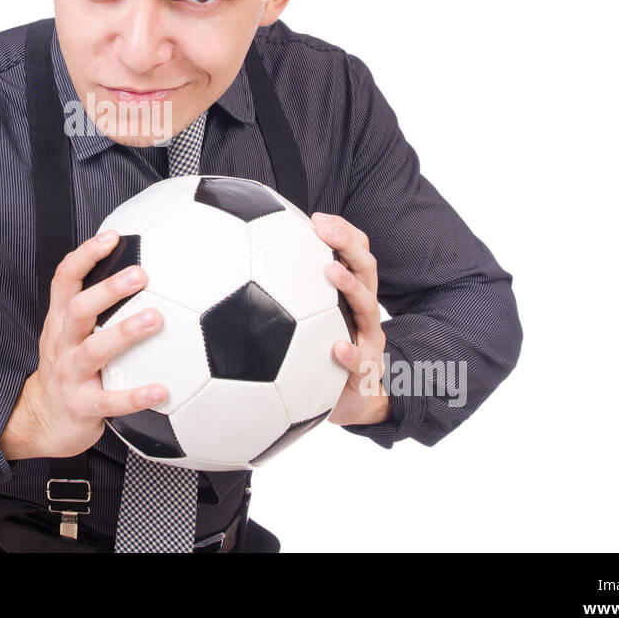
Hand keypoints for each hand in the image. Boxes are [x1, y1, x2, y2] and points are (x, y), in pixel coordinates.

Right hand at [0, 229, 167, 459]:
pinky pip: (110, 401)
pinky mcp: (81, 406)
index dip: (85, 256)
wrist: (40, 421)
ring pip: (93, 350)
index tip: (111, 237)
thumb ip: (93, 308)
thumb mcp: (68, 334)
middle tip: (140, 275)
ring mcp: (69, 375)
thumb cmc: (65, 370)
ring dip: (124, 333)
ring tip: (154, 320)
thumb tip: (136, 273)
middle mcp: (62, 344)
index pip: (65, 280)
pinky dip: (135, 396)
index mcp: (60, 323)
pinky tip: (161, 390)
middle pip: (78, 309)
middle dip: (108, 290)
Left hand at [310, 212, 391, 426]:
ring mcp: (369, 339)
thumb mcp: (311, 319)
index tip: (316, 217)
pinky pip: (362, 362)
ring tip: (331, 271)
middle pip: (366, 269)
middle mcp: (363, 311)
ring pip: (369, 307)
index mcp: (352, 294)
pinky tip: (337, 348)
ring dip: (351, 286)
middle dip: (347, 244)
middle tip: (324, 229)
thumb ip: (293, 293)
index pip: (356, 253)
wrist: (352, 400)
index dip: (342, 231)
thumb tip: (249, 263)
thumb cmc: (324, 352)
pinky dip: (351, 353)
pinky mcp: (366, 370)